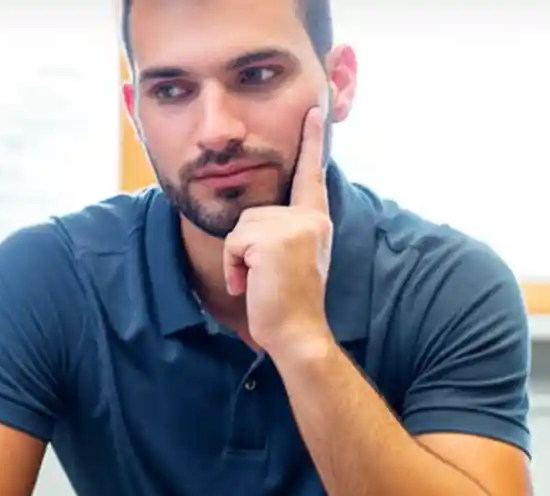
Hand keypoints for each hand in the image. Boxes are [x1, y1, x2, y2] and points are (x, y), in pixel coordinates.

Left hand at [223, 105, 333, 356]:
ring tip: (259, 281)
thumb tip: (255, 224)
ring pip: (240, 227)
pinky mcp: (274, 240)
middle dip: (245, 247)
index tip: (313, 108)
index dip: (311, 141)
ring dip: (238, 258)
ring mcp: (294, 227)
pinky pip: (233, 242)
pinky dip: (233, 267)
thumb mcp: (291, 257)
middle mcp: (310, 218)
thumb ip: (283, 231)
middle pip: (253, 212)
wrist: (297, 332)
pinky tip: (251, 284)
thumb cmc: (287, 302)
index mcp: (316, 220)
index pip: (312, 174)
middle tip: (265, 277)